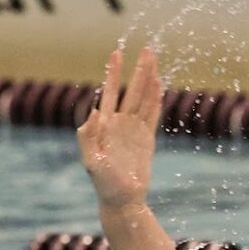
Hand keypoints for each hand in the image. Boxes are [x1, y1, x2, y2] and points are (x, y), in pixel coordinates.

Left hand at [76, 47, 162, 212]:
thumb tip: (93, 113)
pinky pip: (152, 115)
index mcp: (104, 126)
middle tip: (147, 49)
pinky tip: (159, 85)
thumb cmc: (104, 184)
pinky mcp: (146, 139)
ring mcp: (133, 131)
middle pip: (131, 91)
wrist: (122, 200)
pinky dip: (156, 100)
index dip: (114, 73)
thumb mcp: (92, 162)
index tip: (116, 53)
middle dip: (138, 70)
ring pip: (144, 99)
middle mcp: (119, 125)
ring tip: (154, 60)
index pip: (110, 93)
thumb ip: (89, 138)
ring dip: (149, 80)